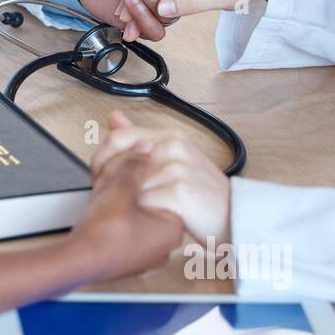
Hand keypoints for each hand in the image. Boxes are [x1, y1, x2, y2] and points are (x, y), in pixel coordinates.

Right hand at [72, 133, 186, 281]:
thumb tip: (144, 149)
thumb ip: (135, 165)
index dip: (143, 172)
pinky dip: (115, 213)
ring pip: (137, 211)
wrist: (76, 261)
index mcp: (172, 228)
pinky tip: (101, 208)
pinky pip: (127, 225)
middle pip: (151, 198)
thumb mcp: (120, 188)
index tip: (127, 169)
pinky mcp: (129, 255)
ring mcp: (146, 252)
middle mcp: (163, 244)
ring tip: (104, 195)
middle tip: (112, 182)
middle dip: (129, 184)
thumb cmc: (100, 235)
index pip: (165, 186)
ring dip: (120, 196)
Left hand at [92, 112, 231, 246]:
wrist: (235, 216)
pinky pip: (144, 202)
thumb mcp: (171, 159)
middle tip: (118, 201)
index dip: (100, 161)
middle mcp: (173, 145)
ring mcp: (178, 166)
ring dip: (130, 202)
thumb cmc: (201, 193)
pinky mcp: (181, 191)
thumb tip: (114, 116)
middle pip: (120, 162)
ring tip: (144, 211)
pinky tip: (156, 218)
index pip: (117, 138)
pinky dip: (146, 214)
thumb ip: (140, 139)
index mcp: (169, 135)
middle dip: (111, 184)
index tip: (99, 179)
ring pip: (129, 185)